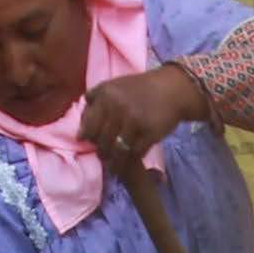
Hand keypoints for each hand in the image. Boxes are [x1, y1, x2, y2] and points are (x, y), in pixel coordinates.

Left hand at [81, 61, 210, 162]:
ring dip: (115, 162)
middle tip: (104, 156)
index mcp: (106, 95)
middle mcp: (118, 107)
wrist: (173, 89)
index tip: (90, 142)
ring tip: (114, 166)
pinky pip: (135, 153)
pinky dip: (132, 159)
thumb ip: (96, 100)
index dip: (88, 137)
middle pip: (102, 140)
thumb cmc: (141, 88)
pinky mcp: (150, 133)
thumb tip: (80, 130)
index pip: (89, 126)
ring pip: (117, 151)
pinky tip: (130, 161)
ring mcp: (134, 121)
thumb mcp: (116, 86)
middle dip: (102, 152)